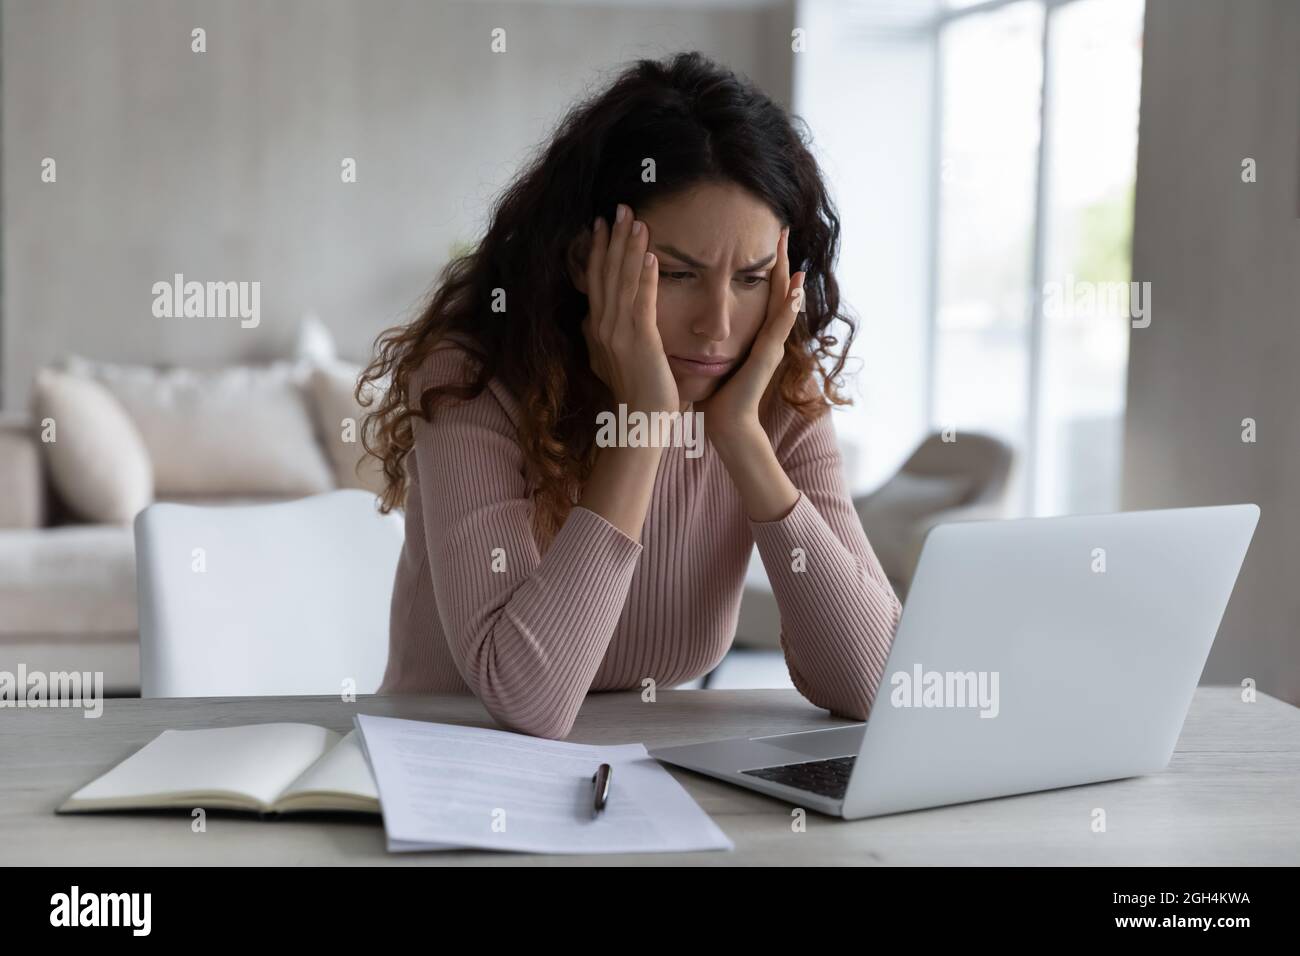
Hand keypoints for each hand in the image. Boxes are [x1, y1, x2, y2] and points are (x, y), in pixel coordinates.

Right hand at [581, 204, 679, 415]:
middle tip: (618, 207)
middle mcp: (603, 327)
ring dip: (629, 249)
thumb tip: (589, 323)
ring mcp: (619, 334)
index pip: (596, 281)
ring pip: (623, 282)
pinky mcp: (640, 341)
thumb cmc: (636, 394)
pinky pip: (642, 301)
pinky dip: (645, 277)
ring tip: (636, 220)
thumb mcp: (611, 361)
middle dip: (612, 239)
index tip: (600, 224)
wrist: (640, 422)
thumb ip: (602, 339)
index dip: (597, 251)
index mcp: (597, 329)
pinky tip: (651, 255)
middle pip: (606, 274)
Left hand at [698, 225, 804, 445]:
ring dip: (791, 280)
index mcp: (754, 332)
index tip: (766, 237)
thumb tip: (695, 316)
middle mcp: (767, 336)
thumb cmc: (717, 393)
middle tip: (784, 230)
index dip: (765, 264)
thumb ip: (712, 334)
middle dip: (782, 261)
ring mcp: (771, 346)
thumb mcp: (714, 354)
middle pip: (777, 290)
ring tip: (796, 255)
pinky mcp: (767, 358)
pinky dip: (788, 309)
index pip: (761, 290)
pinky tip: (794, 291)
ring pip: (785, 306)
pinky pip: (779, 328)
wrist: (726, 424)